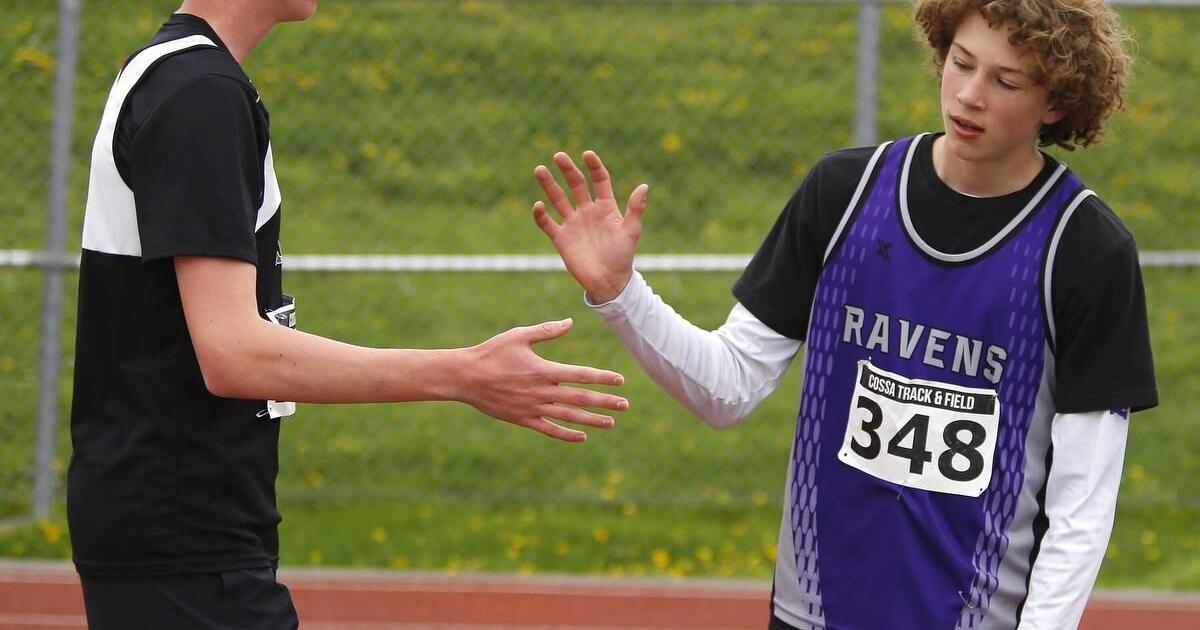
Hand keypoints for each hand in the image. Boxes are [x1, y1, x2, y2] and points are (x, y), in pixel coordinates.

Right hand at [461, 318, 626, 441]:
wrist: (465, 377)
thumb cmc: (492, 352)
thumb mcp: (519, 336)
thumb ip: (547, 331)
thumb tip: (571, 322)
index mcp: (543, 370)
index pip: (581, 375)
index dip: (603, 378)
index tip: (620, 381)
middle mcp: (541, 391)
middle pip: (580, 398)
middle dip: (605, 402)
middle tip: (626, 405)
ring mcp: (533, 408)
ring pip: (569, 417)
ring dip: (592, 420)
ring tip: (612, 422)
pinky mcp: (523, 419)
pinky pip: (549, 429)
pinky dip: (567, 434)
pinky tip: (582, 436)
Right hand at [533, 151, 648, 303]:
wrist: (609, 282)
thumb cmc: (623, 256)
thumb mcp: (631, 232)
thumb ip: (636, 209)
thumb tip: (644, 186)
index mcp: (606, 207)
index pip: (599, 180)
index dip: (594, 166)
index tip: (587, 154)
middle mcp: (588, 211)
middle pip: (576, 184)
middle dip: (567, 170)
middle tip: (558, 156)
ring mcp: (573, 223)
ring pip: (558, 199)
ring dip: (549, 185)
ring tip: (539, 170)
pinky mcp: (561, 238)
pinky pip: (547, 223)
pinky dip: (541, 215)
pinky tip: (538, 205)